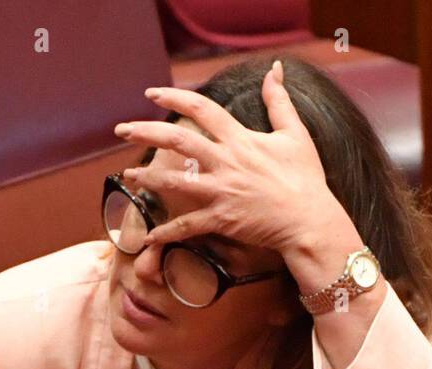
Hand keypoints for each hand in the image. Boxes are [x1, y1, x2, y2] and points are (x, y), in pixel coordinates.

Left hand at [113, 60, 349, 257]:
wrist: (310, 221)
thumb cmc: (306, 179)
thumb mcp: (295, 134)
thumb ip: (279, 100)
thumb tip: (275, 69)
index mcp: (241, 139)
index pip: (202, 109)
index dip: (174, 98)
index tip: (152, 93)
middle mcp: (226, 162)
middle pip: (178, 141)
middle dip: (146, 132)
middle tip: (122, 129)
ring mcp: (222, 192)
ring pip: (176, 183)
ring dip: (148, 179)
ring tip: (127, 176)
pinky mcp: (222, 219)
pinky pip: (188, 226)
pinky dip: (167, 233)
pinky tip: (149, 236)